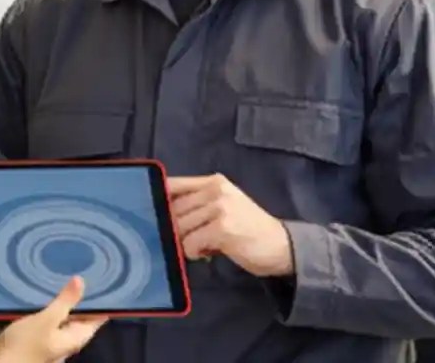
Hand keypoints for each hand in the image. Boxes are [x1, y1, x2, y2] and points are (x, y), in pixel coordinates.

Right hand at [0, 276, 107, 362]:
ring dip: (64, 299)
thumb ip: (65, 302)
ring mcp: (53, 338)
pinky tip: (45, 291)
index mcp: (77, 337)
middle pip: (81, 315)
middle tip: (82, 267)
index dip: (101, 298)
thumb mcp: (46, 320)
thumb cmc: (25, 345)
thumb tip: (82, 281)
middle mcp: (68, 339)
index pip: (98, 316)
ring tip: (65, 273)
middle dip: (81, 295)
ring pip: (64, 315)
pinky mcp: (39, 336)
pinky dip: (51, 305)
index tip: (102, 276)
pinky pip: (50, 318)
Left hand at [169, 174, 293, 277]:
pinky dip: (195, 253)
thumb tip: (162, 212)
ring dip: (188, 243)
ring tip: (208, 244)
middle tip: (196, 238)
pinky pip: (190, 244)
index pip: (174, 185)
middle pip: (174, 210)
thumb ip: (198, 203)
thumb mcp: (225, 205)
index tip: (152, 213)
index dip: (159, 200)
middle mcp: (216, 190)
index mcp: (215, 182)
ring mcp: (220, 208)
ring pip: (180, 228)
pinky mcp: (222, 228)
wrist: (282, 245)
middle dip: (177, 229)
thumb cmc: (249, 229)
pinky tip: (211, 251)